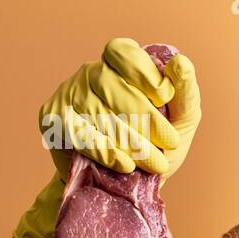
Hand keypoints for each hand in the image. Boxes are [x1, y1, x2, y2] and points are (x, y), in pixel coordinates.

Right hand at [14, 38, 201, 237]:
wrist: (127, 184)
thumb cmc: (158, 143)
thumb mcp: (181, 118)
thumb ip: (185, 90)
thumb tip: (181, 61)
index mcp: (120, 64)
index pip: (123, 53)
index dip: (143, 73)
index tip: (164, 98)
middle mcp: (90, 72)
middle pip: (111, 85)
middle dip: (146, 116)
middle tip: (170, 142)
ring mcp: (68, 94)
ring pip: (97, 112)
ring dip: (131, 140)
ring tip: (156, 162)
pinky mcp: (53, 119)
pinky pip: (78, 133)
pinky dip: (105, 151)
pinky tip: (126, 164)